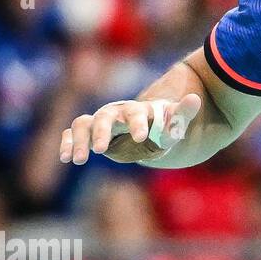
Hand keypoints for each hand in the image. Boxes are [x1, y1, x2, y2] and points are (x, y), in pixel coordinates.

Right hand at [61, 94, 201, 165]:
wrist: (148, 130)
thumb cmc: (162, 126)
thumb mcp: (173, 124)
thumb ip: (182, 114)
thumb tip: (195, 99)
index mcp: (138, 110)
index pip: (136, 113)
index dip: (138, 124)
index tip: (142, 138)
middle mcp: (116, 112)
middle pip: (105, 117)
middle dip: (102, 132)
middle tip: (101, 150)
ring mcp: (100, 121)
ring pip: (83, 123)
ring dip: (79, 140)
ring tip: (79, 160)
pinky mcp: (88, 132)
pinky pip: (71, 133)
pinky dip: (67, 143)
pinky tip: (65, 158)